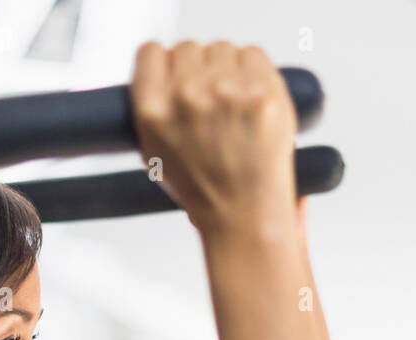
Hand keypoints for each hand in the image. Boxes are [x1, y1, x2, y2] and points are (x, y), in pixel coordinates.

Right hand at [130, 40, 298, 240]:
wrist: (244, 215)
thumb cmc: (204, 190)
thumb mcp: (155, 152)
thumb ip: (154, 107)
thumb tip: (161, 71)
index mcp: (153, 110)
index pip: (151, 52)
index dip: (164, 63)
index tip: (174, 73)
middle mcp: (187, 95)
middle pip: (188, 48)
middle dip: (198, 69)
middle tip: (210, 99)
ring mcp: (228, 91)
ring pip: (222, 49)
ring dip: (228, 69)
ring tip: (233, 106)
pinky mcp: (264, 91)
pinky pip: (254, 55)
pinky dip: (255, 71)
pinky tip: (252, 100)